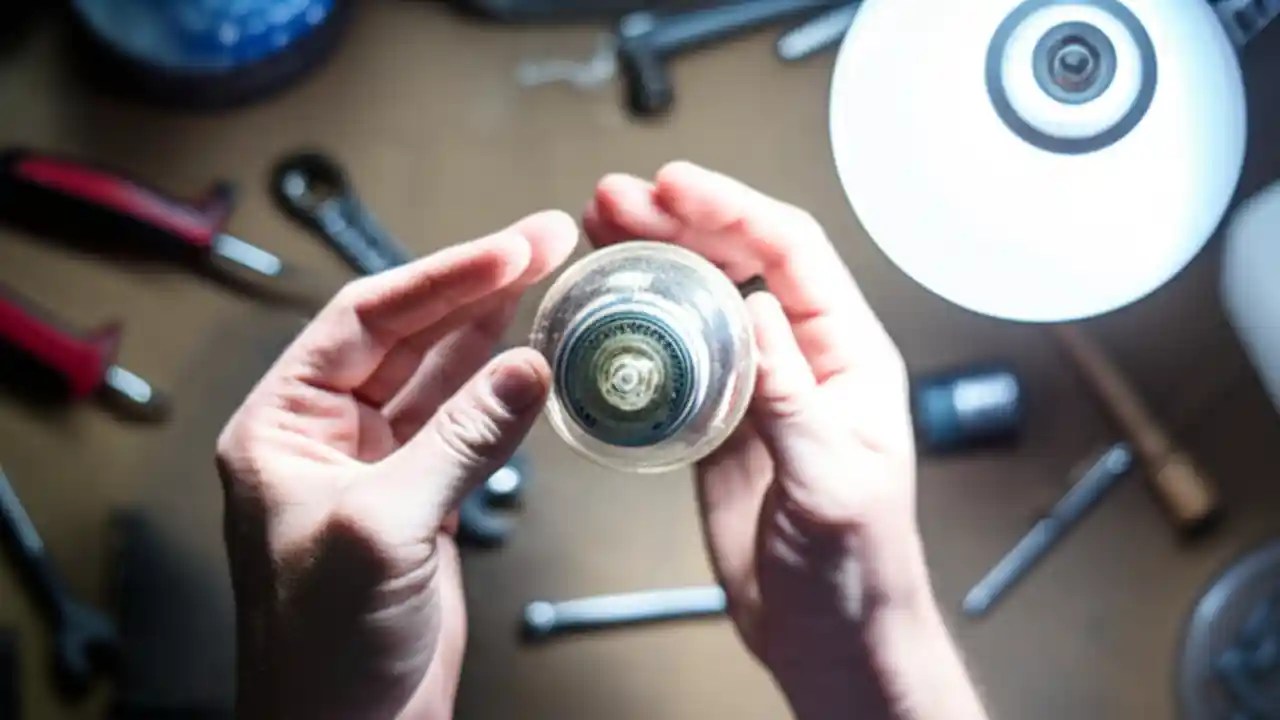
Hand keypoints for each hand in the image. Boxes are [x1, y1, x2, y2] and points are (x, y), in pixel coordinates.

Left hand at [215, 212, 576, 719]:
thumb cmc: (320, 652)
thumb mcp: (384, 529)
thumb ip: (459, 441)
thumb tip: (526, 368)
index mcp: (283, 426)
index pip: (364, 320)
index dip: (440, 277)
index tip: (508, 248)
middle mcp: (327, 435)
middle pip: (408, 336)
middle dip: (477, 287)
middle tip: (543, 241)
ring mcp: (380, 465)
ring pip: (442, 375)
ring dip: (495, 328)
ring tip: (548, 275)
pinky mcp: (424, 499)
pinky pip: (468, 425)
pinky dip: (506, 393)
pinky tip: (536, 358)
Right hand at [585, 163, 985, 719]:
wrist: (829, 636)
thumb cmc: (858, 568)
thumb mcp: (833, 481)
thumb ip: (794, 397)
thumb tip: (755, 311)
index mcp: (849, 356)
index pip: (793, 252)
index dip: (732, 208)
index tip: (676, 186)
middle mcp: (802, 359)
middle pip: (737, 261)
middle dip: (677, 220)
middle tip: (614, 200)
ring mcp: (754, 388)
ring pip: (700, 300)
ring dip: (652, 260)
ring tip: (598, 230)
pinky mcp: (717, 423)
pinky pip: (674, 356)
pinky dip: (638, 325)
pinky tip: (606, 307)